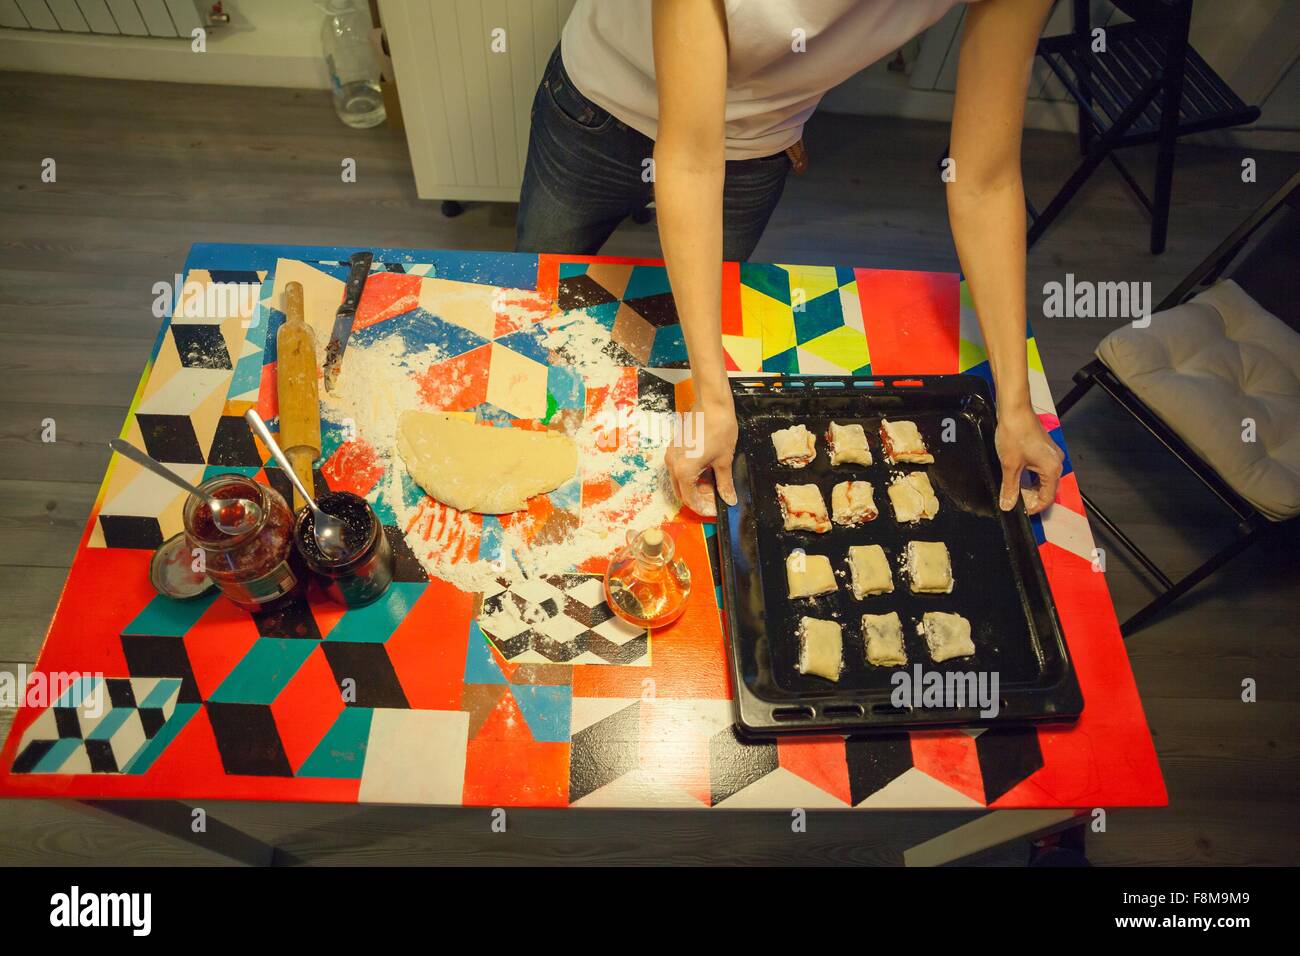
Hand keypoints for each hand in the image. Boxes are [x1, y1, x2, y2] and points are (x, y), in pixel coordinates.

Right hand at [665, 399, 737, 517]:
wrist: (712, 404)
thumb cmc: (718, 428)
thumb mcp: (724, 460)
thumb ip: (725, 483)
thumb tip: (729, 499)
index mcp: (683, 470)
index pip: (690, 500)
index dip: (703, 508)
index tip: (715, 510)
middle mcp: (673, 464)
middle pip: (683, 492)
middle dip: (700, 498)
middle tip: (717, 499)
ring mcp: (672, 455)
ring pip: (681, 481)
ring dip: (696, 487)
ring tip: (715, 484)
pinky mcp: (675, 448)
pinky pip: (680, 469)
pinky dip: (693, 475)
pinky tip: (708, 472)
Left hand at [995, 404, 1062, 515]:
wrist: (1015, 410)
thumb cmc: (1015, 434)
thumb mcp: (1010, 466)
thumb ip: (1010, 488)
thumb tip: (1008, 505)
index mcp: (1052, 469)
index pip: (1047, 498)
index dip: (1034, 507)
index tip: (1022, 511)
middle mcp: (1056, 462)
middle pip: (1047, 489)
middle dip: (1032, 497)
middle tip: (1015, 501)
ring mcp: (1051, 454)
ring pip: (1043, 479)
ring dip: (1030, 487)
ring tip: (1015, 491)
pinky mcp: (1044, 448)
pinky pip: (1041, 469)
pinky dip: (1031, 476)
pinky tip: (1018, 477)